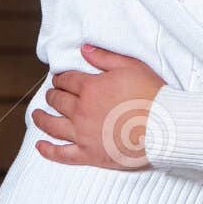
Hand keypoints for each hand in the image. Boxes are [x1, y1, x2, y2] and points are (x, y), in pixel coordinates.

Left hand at [32, 44, 166, 169]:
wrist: (166, 126)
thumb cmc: (153, 94)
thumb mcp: (131, 66)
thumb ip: (104, 57)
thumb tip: (83, 49)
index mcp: (90, 88)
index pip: (67, 80)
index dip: (61, 78)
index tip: (60, 79)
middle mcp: (81, 111)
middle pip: (58, 101)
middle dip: (53, 95)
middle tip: (52, 94)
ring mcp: (83, 134)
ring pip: (53, 125)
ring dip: (41, 118)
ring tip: (36, 115)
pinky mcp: (90, 154)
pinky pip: (62, 154)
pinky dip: (48, 150)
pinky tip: (40, 146)